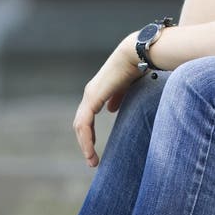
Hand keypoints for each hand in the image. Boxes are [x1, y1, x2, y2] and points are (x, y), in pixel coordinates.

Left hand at [73, 32, 141, 166]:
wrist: (134, 55)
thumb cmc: (134, 67)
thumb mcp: (125, 88)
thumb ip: (117, 98)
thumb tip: (111, 109)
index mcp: (96, 93)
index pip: (87, 118)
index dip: (89, 134)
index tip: (94, 150)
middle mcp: (90, 95)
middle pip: (80, 124)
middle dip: (85, 143)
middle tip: (92, 160)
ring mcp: (90, 96)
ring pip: (80, 126)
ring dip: (85, 145)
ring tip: (92, 160)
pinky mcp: (93, 98)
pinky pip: (85, 123)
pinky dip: (86, 139)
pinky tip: (91, 150)